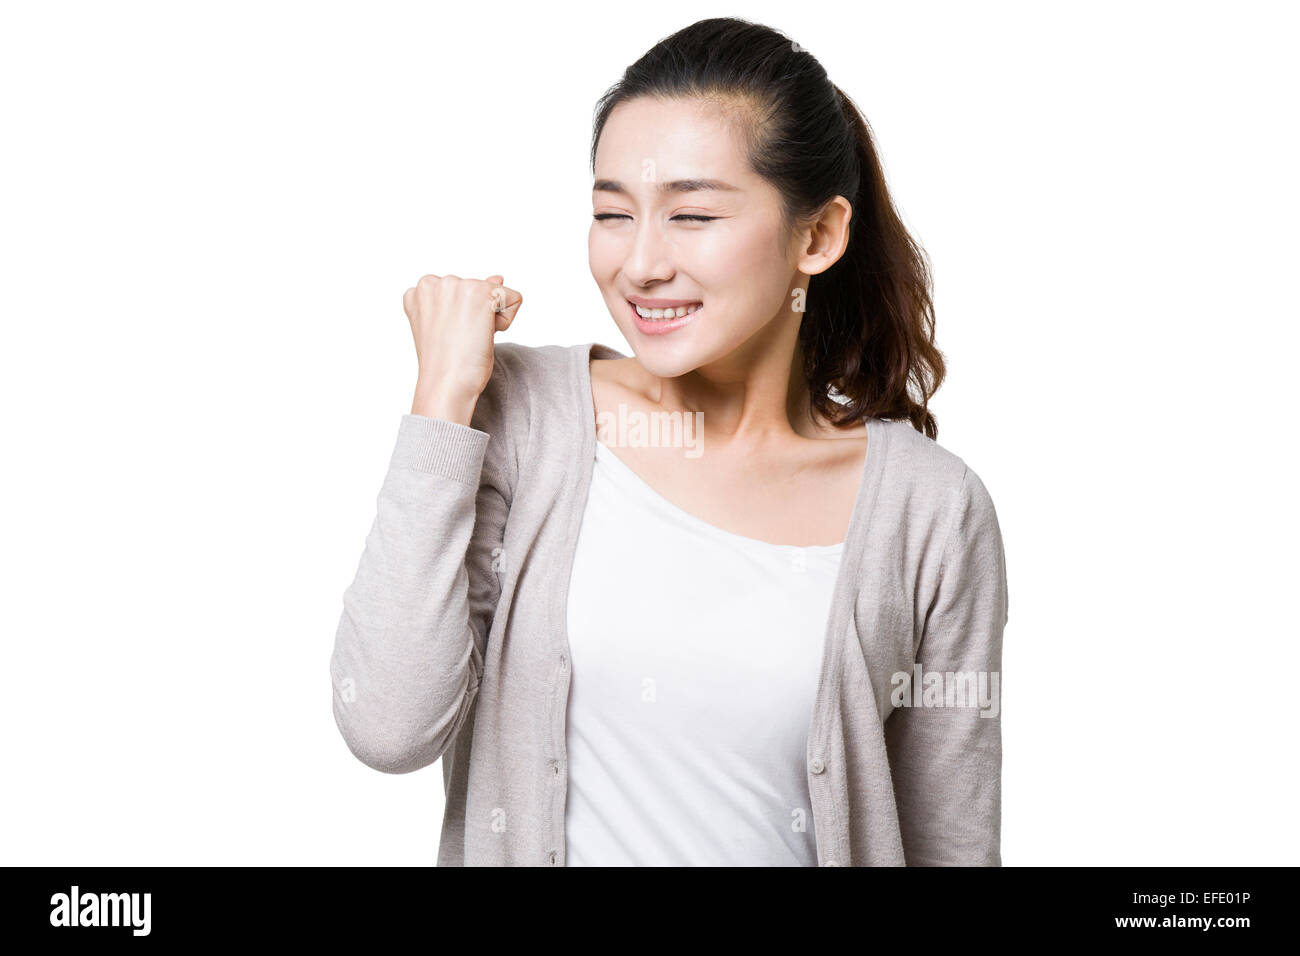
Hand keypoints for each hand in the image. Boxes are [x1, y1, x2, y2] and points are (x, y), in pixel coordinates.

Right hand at [403, 273, 521, 422]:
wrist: (447, 385)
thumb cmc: (446, 364)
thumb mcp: (452, 325)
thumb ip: (470, 296)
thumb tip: (499, 277)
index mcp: (420, 290)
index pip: (460, 293)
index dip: (462, 316)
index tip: (449, 335)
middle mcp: (433, 281)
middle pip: (478, 290)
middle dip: (477, 313)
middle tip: (460, 339)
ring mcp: (456, 284)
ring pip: (496, 294)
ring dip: (490, 318)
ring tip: (469, 338)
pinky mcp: (481, 292)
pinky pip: (514, 299)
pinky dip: (507, 322)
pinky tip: (485, 336)